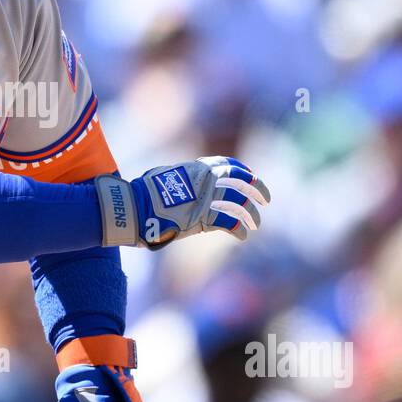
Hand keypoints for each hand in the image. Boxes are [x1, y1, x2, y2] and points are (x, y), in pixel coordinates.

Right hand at [94, 155, 269, 248]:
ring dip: (251, 215)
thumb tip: (177, 180)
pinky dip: (239, 230)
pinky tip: (241, 236)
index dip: (244, 172)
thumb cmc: (144, 192)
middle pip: (244, 182)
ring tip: (255, 224)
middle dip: (258, 190)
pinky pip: (231, 223)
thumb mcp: (164, 175)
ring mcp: (209, 198)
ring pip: (242, 204)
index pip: (230, 165)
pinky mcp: (206, 218)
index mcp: (199, 168)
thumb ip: (180, 177)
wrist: (136, 207)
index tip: (251, 178)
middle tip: (265, 200)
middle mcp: (208, 180)